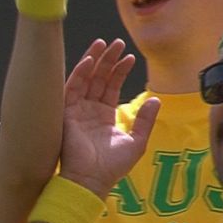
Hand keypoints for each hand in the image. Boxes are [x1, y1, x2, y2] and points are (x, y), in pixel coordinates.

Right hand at [60, 39, 157, 197]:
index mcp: (104, 116)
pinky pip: (71, 88)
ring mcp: (76, 110)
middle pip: (98, 79)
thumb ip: (144, 120)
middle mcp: (89, 110)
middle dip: (107, 60)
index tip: (129, 57)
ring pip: (85, 79)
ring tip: (104, 44)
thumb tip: (156, 100)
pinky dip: (79, 73)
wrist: (91, 180)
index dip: (119, 71)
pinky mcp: (66, 113)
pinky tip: (90, 60)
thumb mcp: (136, 141)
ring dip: (94, 60)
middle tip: (117, 43)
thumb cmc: (112, 167)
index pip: (111, 87)